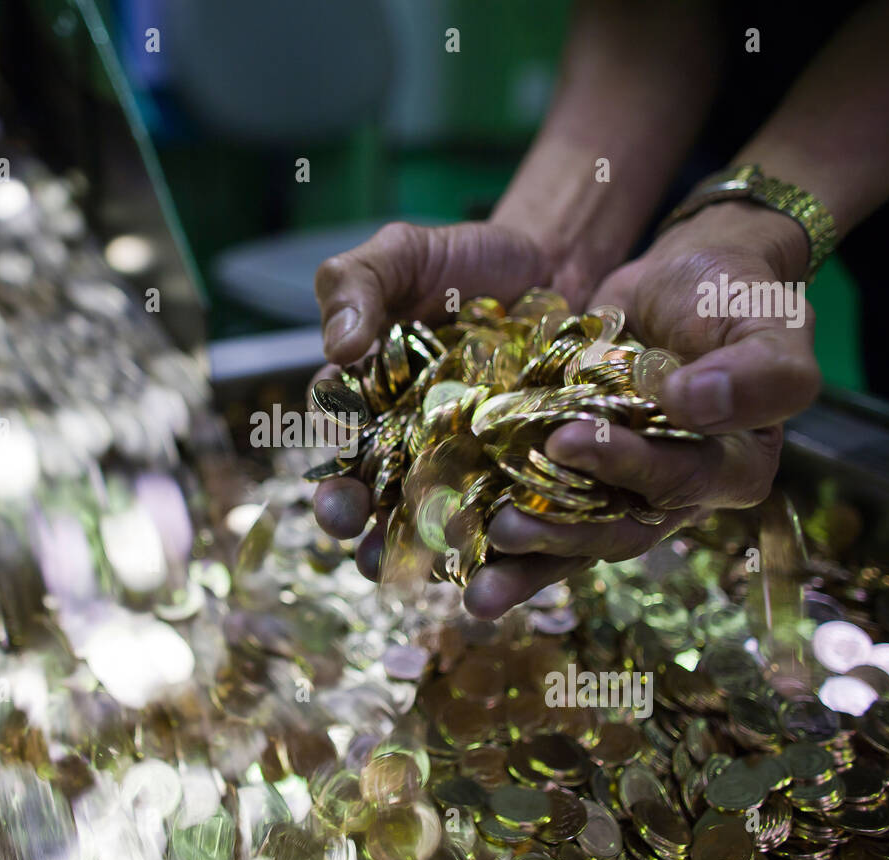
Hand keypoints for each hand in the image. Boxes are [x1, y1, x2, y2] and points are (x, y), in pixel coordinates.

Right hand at [309, 219, 599, 603]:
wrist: (553, 262)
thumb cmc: (463, 259)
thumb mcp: (401, 254)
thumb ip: (355, 286)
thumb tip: (339, 348)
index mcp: (367, 401)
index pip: (340, 446)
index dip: (334, 479)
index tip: (338, 502)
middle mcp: (409, 442)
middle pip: (381, 497)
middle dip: (372, 532)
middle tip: (368, 554)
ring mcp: (467, 461)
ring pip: (439, 518)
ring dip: (429, 554)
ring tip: (430, 576)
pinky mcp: (525, 470)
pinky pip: (511, 512)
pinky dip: (505, 542)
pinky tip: (503, 567)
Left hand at [480, 202, 821, 615]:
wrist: (680, 279)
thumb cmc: (734, 297)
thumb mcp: (769, 322)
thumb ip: (759, 370)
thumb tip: (689, 402)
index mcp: (732, 469)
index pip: (679, 482)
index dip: (625, 467)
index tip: (568, 440)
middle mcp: (675, 494)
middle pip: (618, 528)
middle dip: (559, 531)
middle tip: (505, 526)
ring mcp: (619, 490)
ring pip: (573, 537)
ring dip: (523, 562)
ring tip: (474, 581)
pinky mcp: (571, 477)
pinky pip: (538, 513)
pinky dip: (498, 539)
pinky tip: (455, 554)